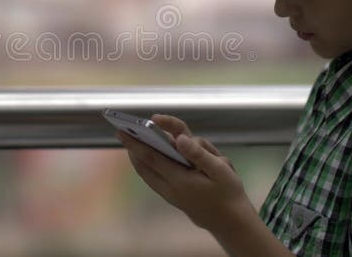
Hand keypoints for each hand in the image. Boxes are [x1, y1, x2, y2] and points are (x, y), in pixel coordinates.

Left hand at [117, 114, 249, 231]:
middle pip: (145, 165)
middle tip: (123, 131)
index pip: (152, 157)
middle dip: (133, 148)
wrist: (230, 221)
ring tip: (134, 141)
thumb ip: (199, 153)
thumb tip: (179, 139)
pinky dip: (147, 166)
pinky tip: (147, 156)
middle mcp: (171, 188)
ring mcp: (169, 194)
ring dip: (138, 157)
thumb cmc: (228, 192)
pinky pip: (153, 179)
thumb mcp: (221, 169)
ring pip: (147, 173)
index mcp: (181, 179)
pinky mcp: (172, 197)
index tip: (122, 131)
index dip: (136, 143)